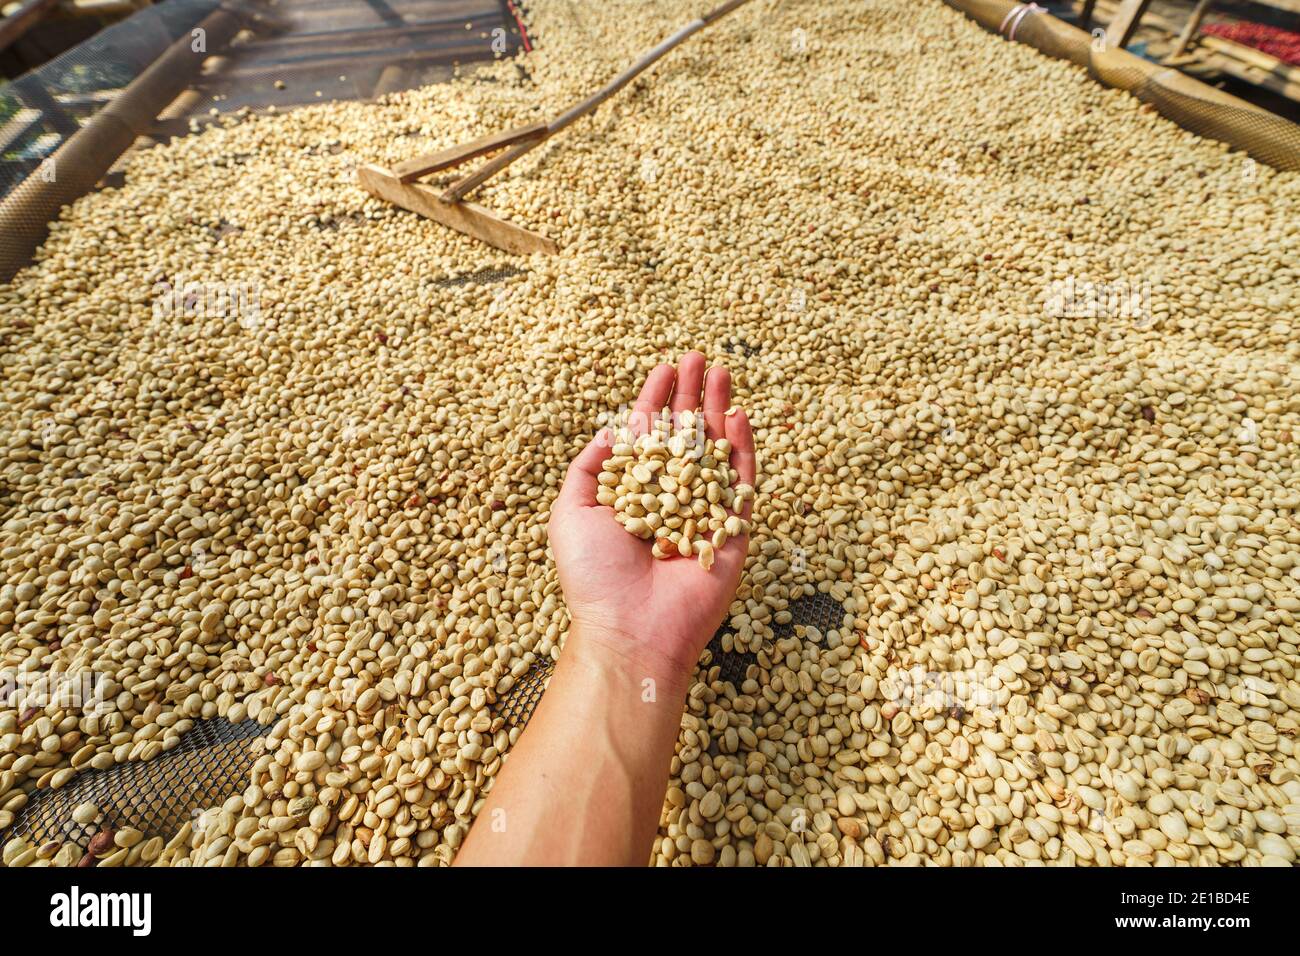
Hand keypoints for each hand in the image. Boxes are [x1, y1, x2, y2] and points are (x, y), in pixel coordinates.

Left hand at [548, 351, 756, 684]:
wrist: (631, 630)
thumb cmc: (593, 576)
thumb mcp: (572, 511)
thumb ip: (589, 467)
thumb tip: (612, 431)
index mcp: (631, 495)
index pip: (648, 438)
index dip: (656, 400)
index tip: (664, 367)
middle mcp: (668, 499)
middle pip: (684, 436)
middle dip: (691, 395)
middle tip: (698, 358)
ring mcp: (702, 513)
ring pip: (716, 451)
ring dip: (719, 410)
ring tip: (722, 373)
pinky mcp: (733, 532)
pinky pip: (741, 484)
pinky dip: (742, 449)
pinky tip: (738, 416)